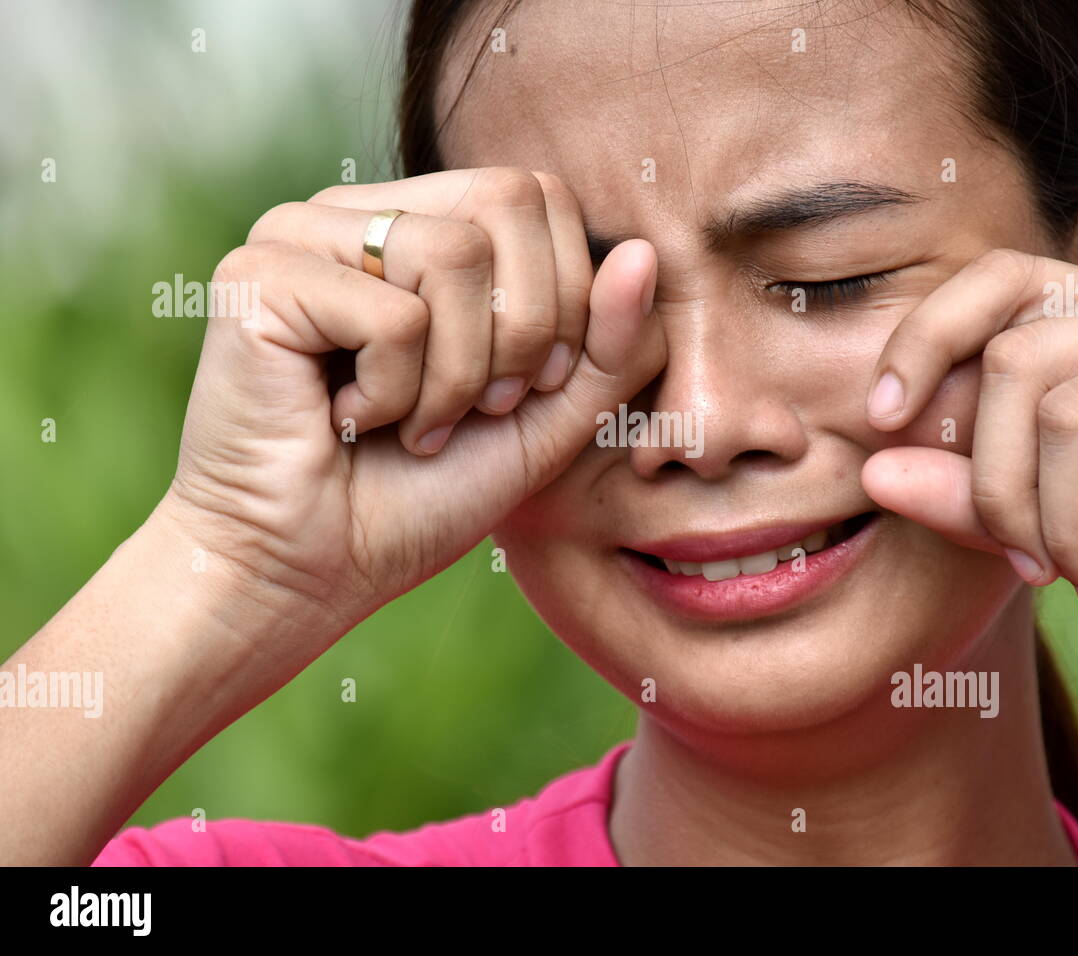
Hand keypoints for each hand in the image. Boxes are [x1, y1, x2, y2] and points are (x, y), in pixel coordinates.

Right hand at [166, 168, 664, 666]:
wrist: (313, 570)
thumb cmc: (421, 496)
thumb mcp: (546, 419)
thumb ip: (609, 344)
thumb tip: (646, 252)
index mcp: (423, 226)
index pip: (540, 195)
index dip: (567, 298)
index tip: (523, 389)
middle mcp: (360, 212)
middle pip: (508, 201)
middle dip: (523, 332)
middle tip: (473, 410)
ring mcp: (300, 232)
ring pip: (455, 256)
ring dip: (458, 376)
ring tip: (412, 423)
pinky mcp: (257, 274)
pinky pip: (392, 314)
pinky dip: (394, 394)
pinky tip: (347, 422)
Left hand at [860, 250, 1077, 685]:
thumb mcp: (1063, 536)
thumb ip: (975, 498)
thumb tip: (872, 469)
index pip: (1002, 281)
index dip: (925, 339)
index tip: (878, 421)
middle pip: (1016, 360)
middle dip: (996, 485)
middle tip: (1033, 565)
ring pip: (1063, 410)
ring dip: (1059, 522)